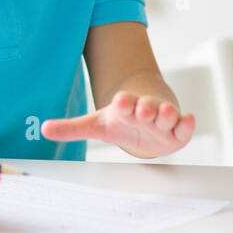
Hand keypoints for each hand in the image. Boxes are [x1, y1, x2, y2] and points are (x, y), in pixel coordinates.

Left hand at [40, 92, 195, 157]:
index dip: (122, 102)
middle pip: (147, 107)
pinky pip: (184, 127)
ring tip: (165, 114)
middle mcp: (144, 110)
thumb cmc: (121, 120)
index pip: (123, 103)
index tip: (119, 101)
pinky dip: (188, 124)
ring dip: (166, 114)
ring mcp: (162, 119)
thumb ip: (71, 128)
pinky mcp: (176, 131)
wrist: (148, 115)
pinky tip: (189, 120)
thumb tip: (43, 128)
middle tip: (143, 111)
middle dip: (146, 108)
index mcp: (124, 107)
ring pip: (166, 115)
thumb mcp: (97, 124)